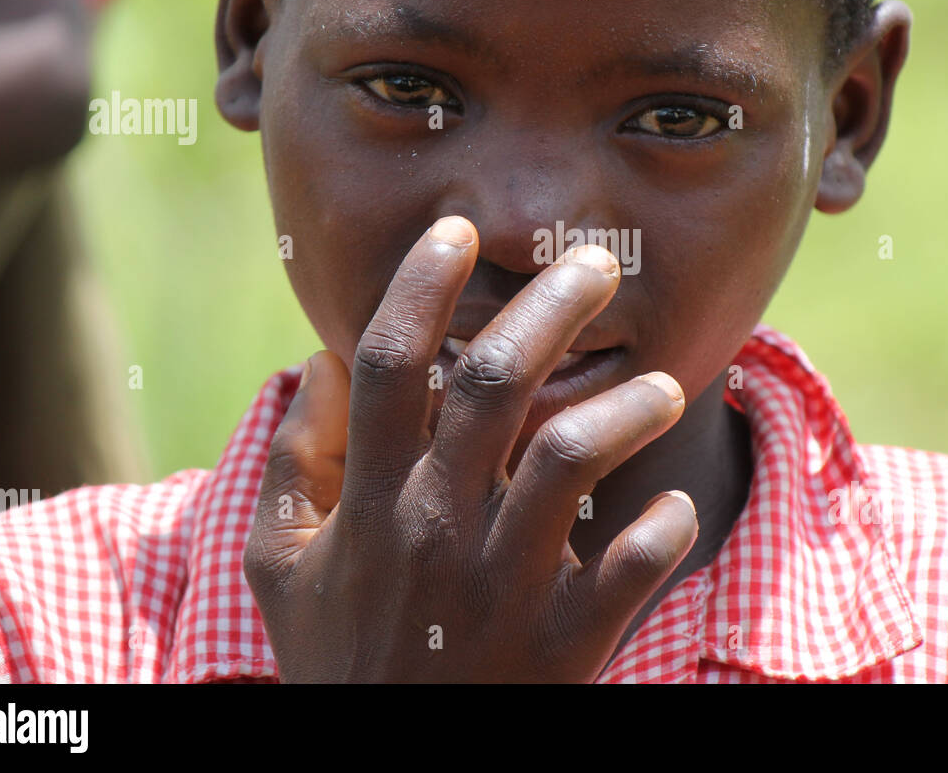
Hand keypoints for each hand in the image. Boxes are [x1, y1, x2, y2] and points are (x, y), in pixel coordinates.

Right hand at [244, 216, 698, 681]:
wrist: (385, 771)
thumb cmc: (339, 658)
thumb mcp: (279, 566)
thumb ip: (290, 463)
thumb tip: (318, 365)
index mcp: (368, 502)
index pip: (388, 365)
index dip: (419, 285)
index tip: (455, 230)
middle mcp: (433, 528)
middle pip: (495, 384)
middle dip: (551, 305)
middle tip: (597, 264)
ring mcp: (500, 587)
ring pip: (572, 458)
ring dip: (627, 408)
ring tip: (662, 386)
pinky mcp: (560, 645)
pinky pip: (628, 571)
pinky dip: (662, 531)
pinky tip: (668, 511)